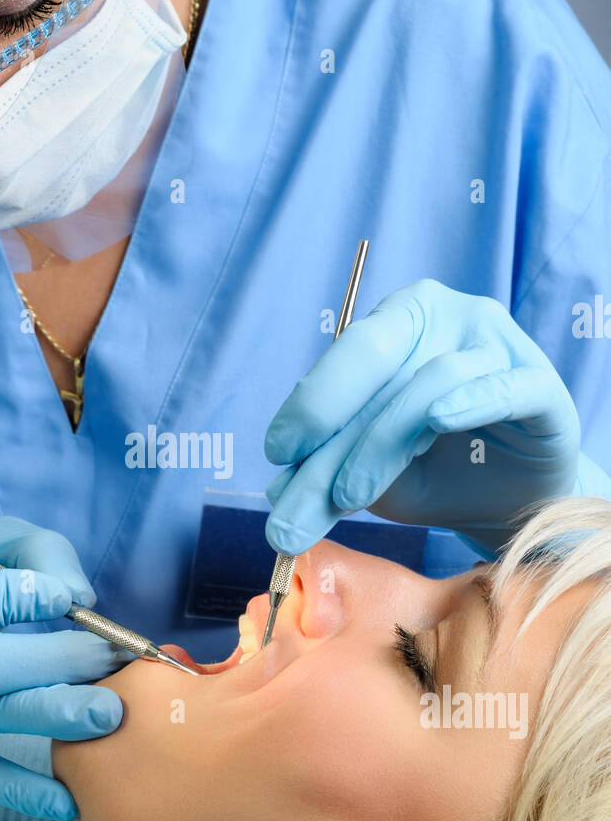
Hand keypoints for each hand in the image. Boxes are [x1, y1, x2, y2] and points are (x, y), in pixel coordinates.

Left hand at [264, 279, 580, 556]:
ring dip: (382, 442)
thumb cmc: (438, 472)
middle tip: (297, 493)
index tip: (277, 452)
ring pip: (430, 381)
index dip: (311, 400)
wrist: (513, 503)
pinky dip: (470, 401)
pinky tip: (437, 421)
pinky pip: (505, 386)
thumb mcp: (373, 475)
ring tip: (348, 497)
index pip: (348, 352)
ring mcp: (499, 343)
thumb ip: (331, 472)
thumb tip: (277, 494)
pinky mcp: (541, 384)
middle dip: (331, 429)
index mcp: (400, 323)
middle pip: (379, 356)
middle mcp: (448, 317)